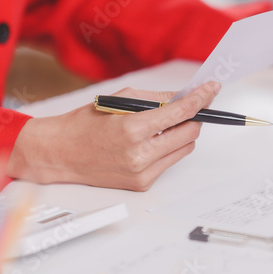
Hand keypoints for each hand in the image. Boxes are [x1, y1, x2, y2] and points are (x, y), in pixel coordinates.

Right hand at [6, 81, 219, 190]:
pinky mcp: (142, 184)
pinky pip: (170, 162)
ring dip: (182, 132)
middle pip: (190, 132)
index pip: (181, 112)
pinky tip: (150, 141)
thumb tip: (184, 95)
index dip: (201, 98)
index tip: (212, 89)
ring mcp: (142, 173)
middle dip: (194, 116)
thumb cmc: (85, 124)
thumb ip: (156, 98)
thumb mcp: (120, 100)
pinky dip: (167, 148)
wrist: (60, 154)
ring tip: (162, 124)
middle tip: (189, 105)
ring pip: (185, 148)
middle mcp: (140, 154)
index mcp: (132, 128)